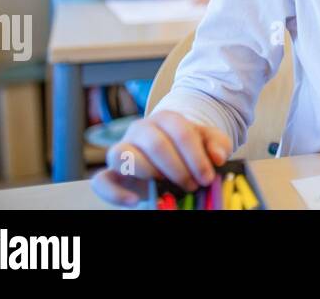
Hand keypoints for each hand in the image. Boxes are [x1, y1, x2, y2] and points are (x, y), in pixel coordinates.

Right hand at [90, 110, 231, 206]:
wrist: (170, 154)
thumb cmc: (188, 147)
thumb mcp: (207, 141)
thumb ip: (217, 144)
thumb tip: (218, 158)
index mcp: (166, 118)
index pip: (180, 132)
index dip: (196, 157)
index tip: (207, 177)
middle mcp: (140, 129)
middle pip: (155, 144)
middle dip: (178, 169)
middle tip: (192, 185)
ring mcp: (122, 149)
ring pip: (124, 155)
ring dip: (149, 173)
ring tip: (166, 185)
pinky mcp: (111, 172)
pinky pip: (101, 180)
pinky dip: (115, 192)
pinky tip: (134, 200)